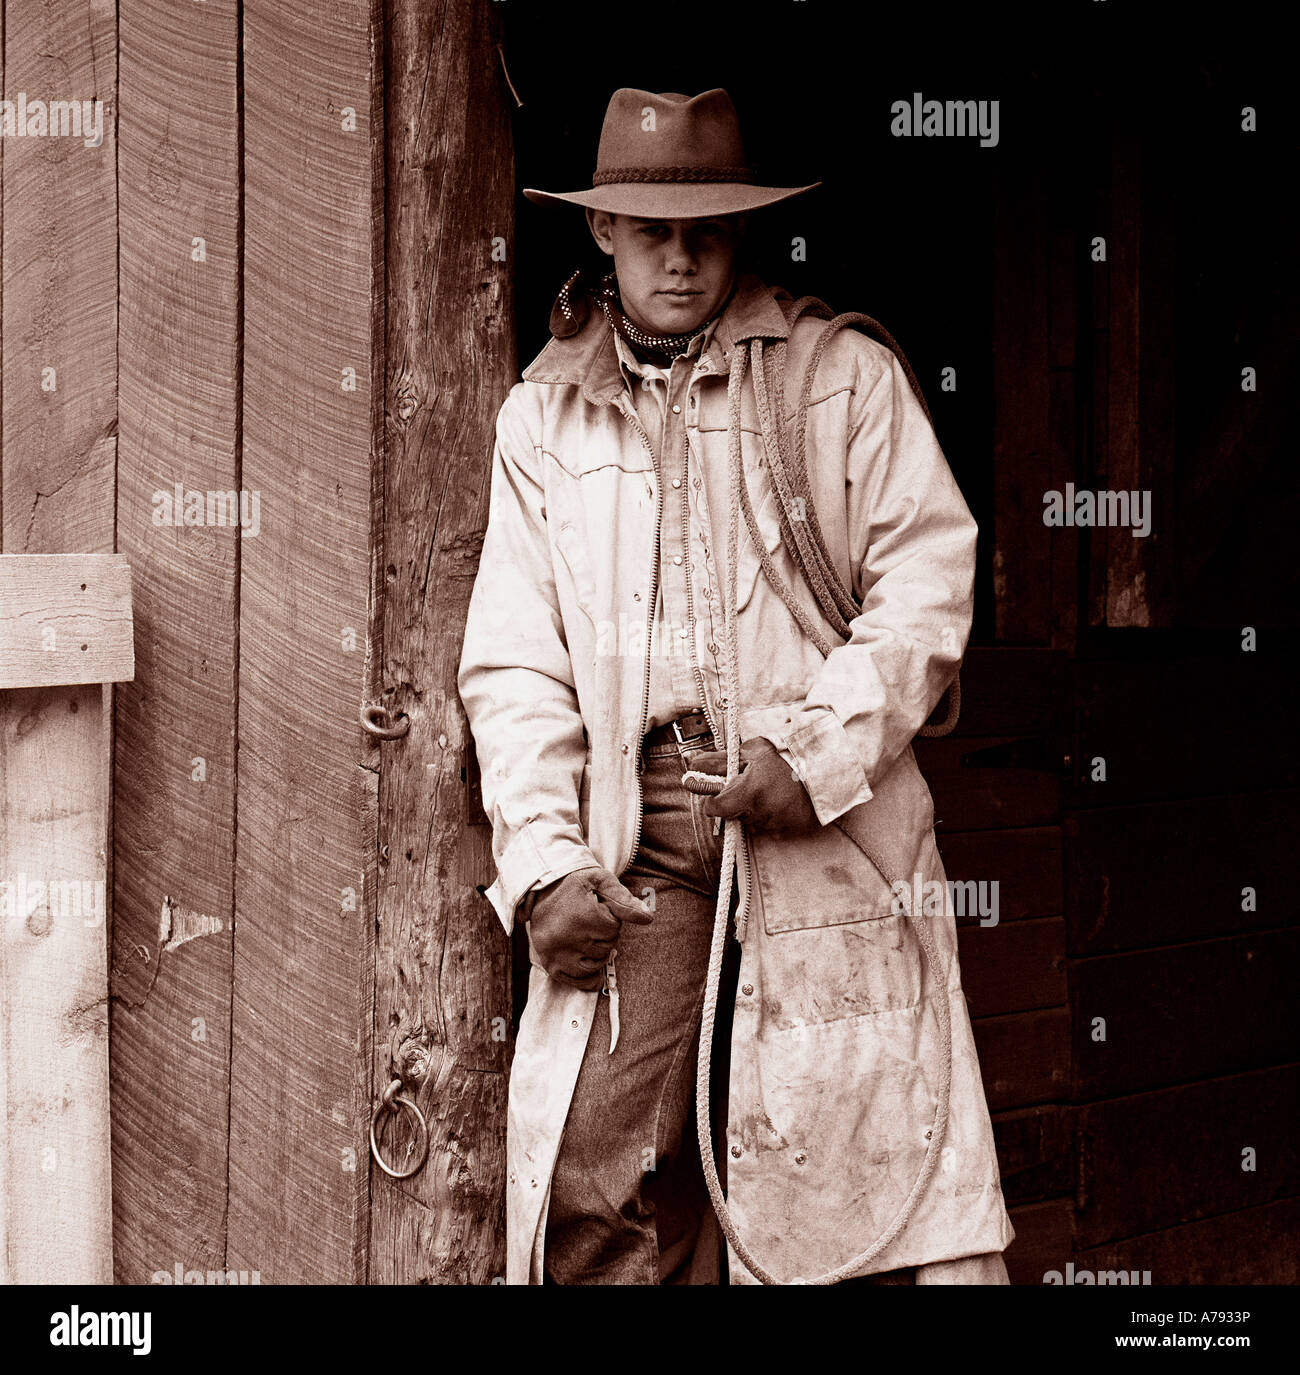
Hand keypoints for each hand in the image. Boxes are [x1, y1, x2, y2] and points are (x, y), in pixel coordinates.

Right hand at [525, 866, 653, 989]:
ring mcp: (557, 953)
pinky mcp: (550, 964)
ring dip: (596, 954)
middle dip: (603, 936)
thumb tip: (647, 918)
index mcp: (583, 917)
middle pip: (605, 949)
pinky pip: (577, 981)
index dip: (610, 919)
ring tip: (586, 936)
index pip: (613, 929)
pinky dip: (587, 977)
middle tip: (590, 922)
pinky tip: (590, 966)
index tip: (597, 908)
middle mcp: (568, 938)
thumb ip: (624, 900)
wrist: (540, 888)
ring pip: (594, 966)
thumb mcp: (601, 881)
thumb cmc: (574, 883)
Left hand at [693, 736, 818, 832]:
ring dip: (754, 809)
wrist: (820, 764)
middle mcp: (762, 811)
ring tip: (769, 789)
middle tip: (749, 786)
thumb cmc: (782, 754)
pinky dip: (771, 814)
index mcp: (749, 791)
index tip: (717, 794)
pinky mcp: (790, 827)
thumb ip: (719, 762)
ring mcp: (777, 822)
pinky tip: (780, 798)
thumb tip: (693, 763)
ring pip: (753, 822)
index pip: (716, 810)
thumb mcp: (749, 752)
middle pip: (734, 816)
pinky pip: (771, 825)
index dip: (713, 803)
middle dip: (736, 804)